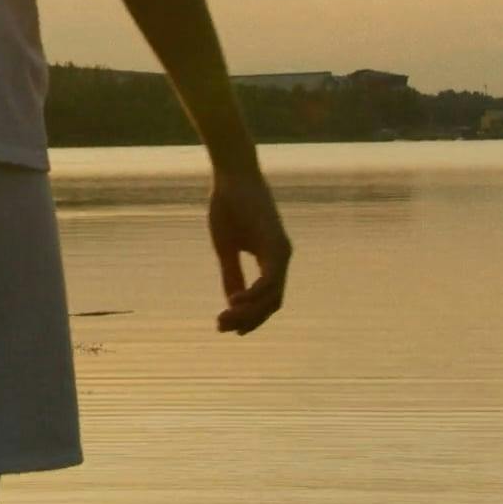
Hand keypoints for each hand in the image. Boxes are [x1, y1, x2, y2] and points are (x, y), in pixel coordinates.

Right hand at [207, 165, 290, 333]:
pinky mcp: (275, 244)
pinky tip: (234, 301)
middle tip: (221, 326)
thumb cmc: (230, 206)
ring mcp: (281, 251)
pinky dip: (254, 295)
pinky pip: (271, 280)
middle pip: (271, 303)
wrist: (233, 175)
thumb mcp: (227, 247)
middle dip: (248, 320)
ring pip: (272, 296)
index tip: (227, 327)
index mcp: (271, 259)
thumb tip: (233, 303)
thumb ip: (232, 274)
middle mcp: (281, 257)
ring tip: (224, 318)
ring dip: (249, 312)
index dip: (250, 317)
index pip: (267, 299)